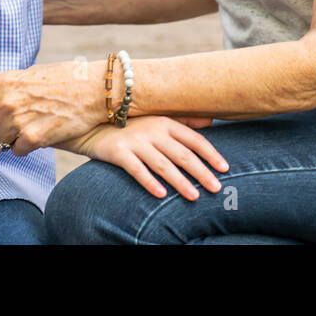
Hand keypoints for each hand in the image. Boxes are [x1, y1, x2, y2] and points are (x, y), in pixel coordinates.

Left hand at [0, 61, 109, 152]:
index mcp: (2, 81)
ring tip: (29, 127)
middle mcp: (5, 101)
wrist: (96, 89)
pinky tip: (40, 134)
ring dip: (9, 141)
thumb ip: (7, 88)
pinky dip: (27, 147)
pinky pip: (19, 151)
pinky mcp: (35, 138)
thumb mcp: (30, 74)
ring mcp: (19, 121)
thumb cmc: (65, 79)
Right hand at [58, 116, 229, 200]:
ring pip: (163, 164)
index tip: (224, 168)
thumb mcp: (156, 118)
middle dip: (201, 172)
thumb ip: (183, 121)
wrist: (91, 123)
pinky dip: (149, 182)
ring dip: (180, 181)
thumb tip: (210, 122)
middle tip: (216, 188)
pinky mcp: (118, 152)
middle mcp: (152, 130)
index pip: (193, 139)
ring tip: (194, 197)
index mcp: (165, 121)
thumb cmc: (130, 124)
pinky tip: (161, 194)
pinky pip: (136, 169)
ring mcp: (135, 141)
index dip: (210, 154)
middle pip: (182, 154)